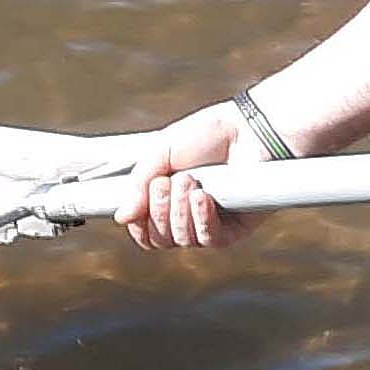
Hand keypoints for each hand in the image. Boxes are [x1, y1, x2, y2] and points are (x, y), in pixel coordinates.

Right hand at [116, 101, 266, 250]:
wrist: (247, 129)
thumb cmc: (206, 136)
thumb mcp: (160, 153)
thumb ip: (138, 185)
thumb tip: (121, 218)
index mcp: (167, 202)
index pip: (145, 232)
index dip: (137, 224)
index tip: (136, 203)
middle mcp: (187, 218)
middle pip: (159, 239)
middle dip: (158, 209)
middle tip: (166, 181)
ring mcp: (210, 225)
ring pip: (182, 240)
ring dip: (179, 210)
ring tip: (189, 180)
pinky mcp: (234, 229)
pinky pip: (209, 239)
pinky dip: (201, 218)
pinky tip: (202, 196)